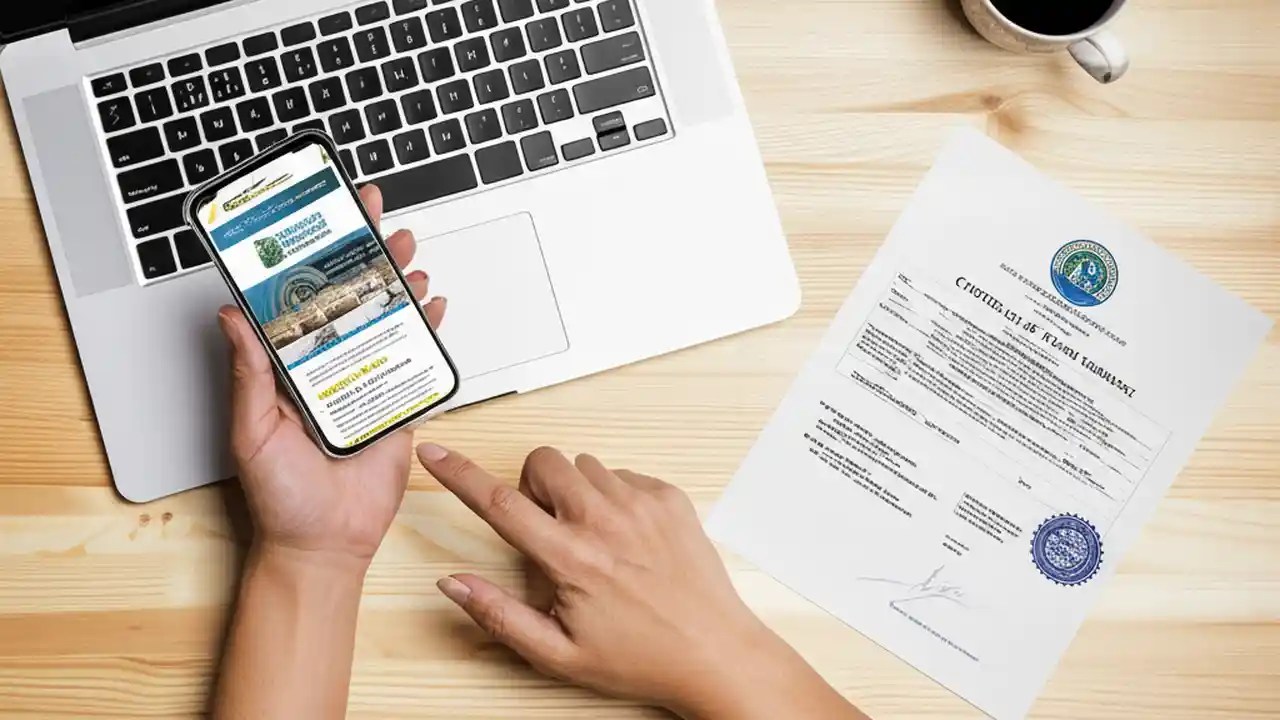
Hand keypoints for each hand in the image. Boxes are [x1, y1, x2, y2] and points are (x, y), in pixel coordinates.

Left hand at [218, 185, 445, 572]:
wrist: (325, 544)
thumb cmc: (279, 496)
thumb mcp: (252, 430)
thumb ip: (250, 373)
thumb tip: (230, 317)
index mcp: (289, 366)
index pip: (302, 297)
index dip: (314, 255)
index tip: (321, 217)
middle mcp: (328, 366)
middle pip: (351, 296)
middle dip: (367, 251)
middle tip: (376, 213)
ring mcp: (365, 381)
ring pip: (387, 319)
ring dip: (400, 282)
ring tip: (409, 251)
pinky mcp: (398, 404)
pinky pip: (417, 360)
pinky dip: (429, 330)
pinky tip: (434, 306)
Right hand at [417, 445, 865, 719]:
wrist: (713, 652)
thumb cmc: (640, 658)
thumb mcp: (558, 653)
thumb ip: (499, 615)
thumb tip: (453, 584)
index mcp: (571, 558)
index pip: (499, 503)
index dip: (459, 474)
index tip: (435, 453)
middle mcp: (605, 521)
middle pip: (543, 462)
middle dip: (532, 486)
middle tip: (547, 528)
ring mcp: (642, 504)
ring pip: (584, 465)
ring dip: (574, 490)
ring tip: (591, 537)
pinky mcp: (669, 498)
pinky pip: (624, 473)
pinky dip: (613, 494)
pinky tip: (625, 536)